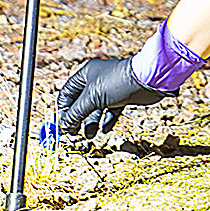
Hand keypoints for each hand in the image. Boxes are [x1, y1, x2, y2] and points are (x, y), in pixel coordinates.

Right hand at [53, 56, 167, 140]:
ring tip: (90, 136)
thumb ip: (76, 113)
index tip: (62, 126)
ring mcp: (110, 89)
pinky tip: (105, 130)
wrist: (147, 80)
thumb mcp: (92, 98)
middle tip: (74, 135)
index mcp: (85, 74)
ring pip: (96, 108)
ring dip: (91, 122)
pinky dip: (107, 121)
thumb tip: (63, 126)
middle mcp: (96, 80)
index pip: (67, 93)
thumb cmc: (116, 83)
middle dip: (77, 119)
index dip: (63, 110)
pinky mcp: (122, 97)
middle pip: (80, 102)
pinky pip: (111, 111)